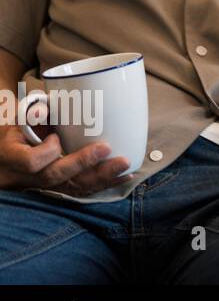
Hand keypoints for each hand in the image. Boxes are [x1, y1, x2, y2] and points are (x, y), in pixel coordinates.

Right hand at [0, 119, 132, 193]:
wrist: (4, 158)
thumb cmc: (12, 135)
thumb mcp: (15, 122)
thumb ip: (33, 114)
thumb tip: (46, 109)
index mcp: (11, 157)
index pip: (30, 162)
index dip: (47, 152)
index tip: (56, 136)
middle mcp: (24, 177)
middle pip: (55, 177)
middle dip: (83, 164)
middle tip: (107, 149)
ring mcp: (39, 187)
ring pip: (70, 188)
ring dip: (100, 178)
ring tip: (124, 166)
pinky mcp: (54, 191)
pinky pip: (79, 192)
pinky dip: (102, 184)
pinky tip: (123, 177)